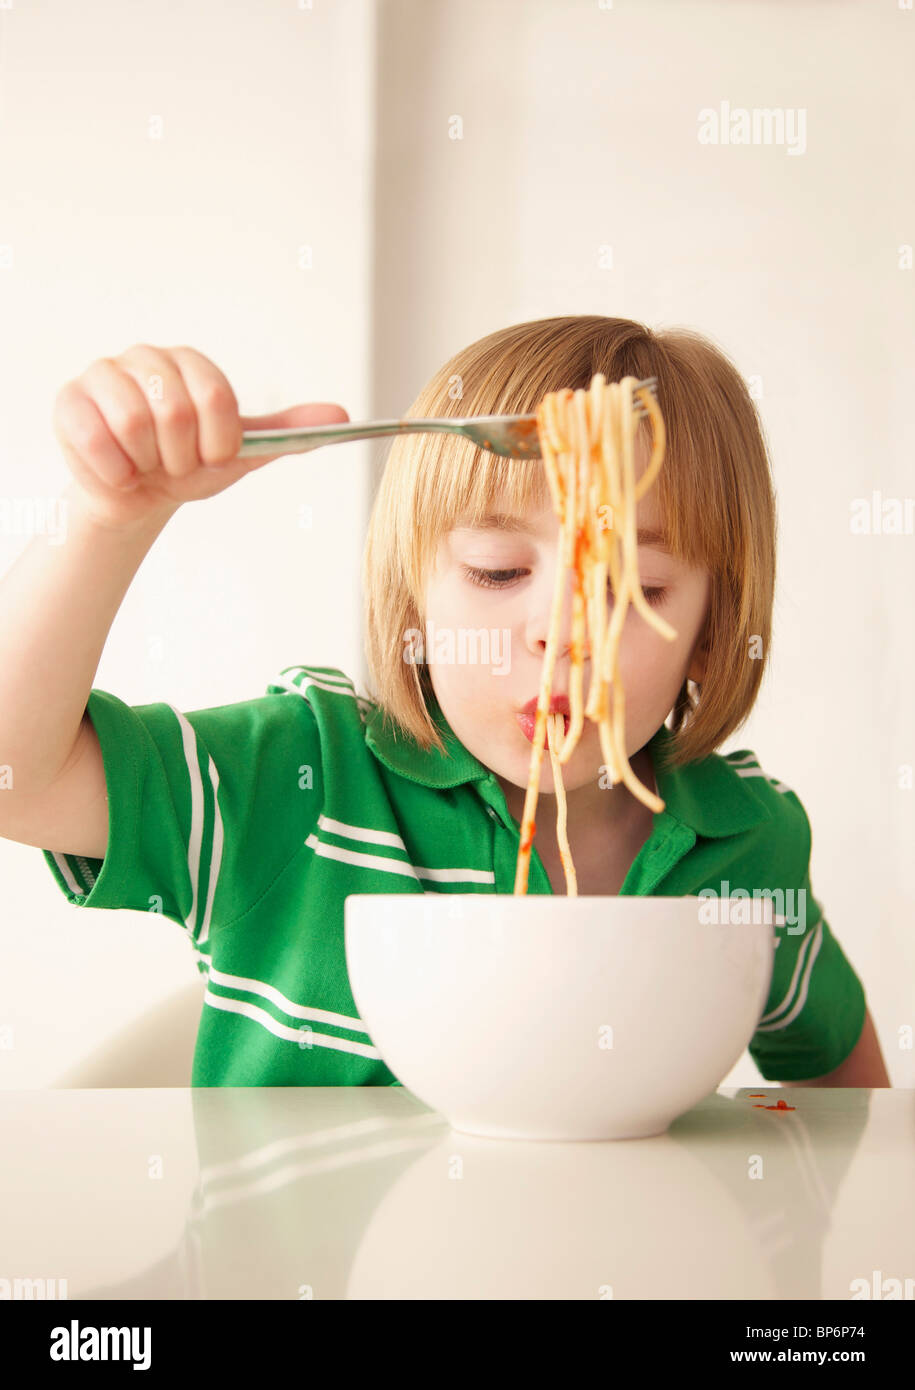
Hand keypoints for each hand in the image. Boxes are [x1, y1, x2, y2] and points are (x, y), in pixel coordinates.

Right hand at [52, 343, 348, 529]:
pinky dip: (114, 471)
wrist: (138, 496)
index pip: (218, 399)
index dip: (218, 443)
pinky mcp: (69, 401)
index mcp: (193, 364)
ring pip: (134, 424)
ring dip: (146, 464)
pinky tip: (117, 469)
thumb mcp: (242, 452)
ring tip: (144, 464)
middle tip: (173, 463)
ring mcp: (104, 374)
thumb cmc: (189, 466)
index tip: (211, 457)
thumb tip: (343, 417)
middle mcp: (148, 358)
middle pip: (176, 410)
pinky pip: (97, 440)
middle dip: (180, 458)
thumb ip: (289, 432)